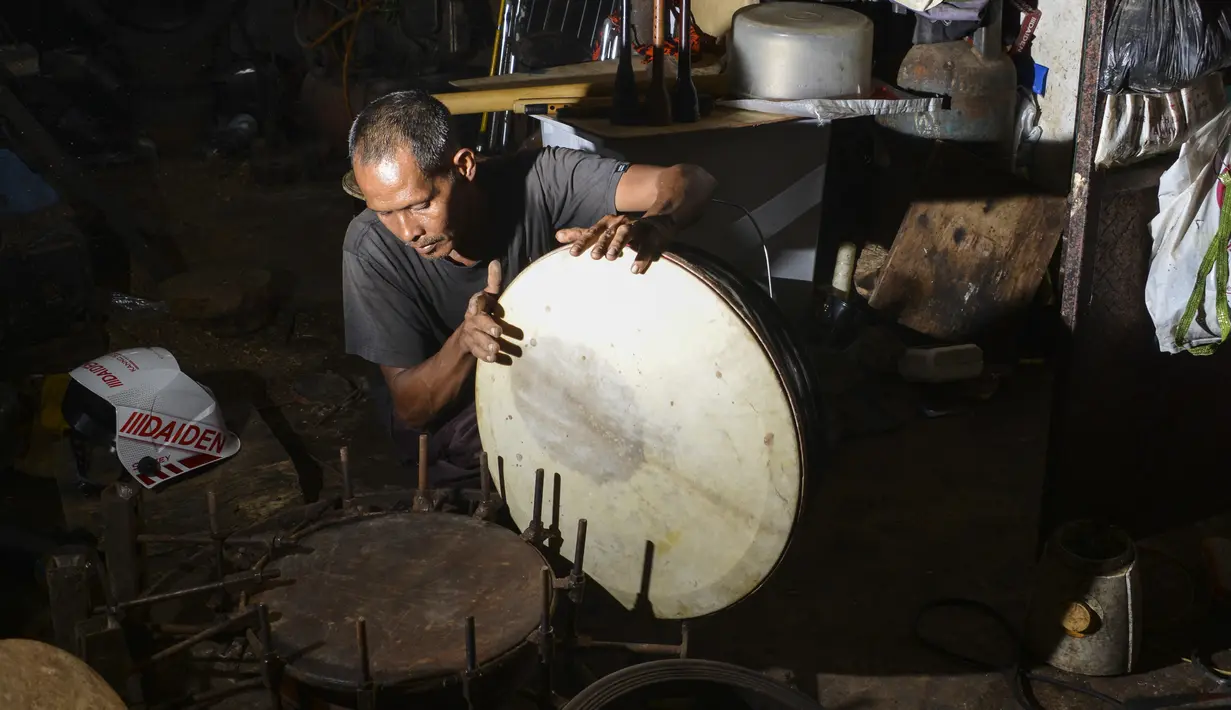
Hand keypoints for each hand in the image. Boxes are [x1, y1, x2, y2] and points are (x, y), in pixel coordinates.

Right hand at [460, 261, 515, 363]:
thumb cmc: (485, 312)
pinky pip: (476, 352)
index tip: (477, 307)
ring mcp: (471, 334)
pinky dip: (484, 355)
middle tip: (498, 332)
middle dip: (487, 326)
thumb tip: (495, 261)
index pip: (476, 301)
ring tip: (496, 348)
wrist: (469, 335)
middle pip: (477, 322)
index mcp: (478, 305)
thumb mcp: (490, 298)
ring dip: (486, 343)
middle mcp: (472, 319)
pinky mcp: (472, 347)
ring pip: (476, 339)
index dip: (476, 303)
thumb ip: (493, 282)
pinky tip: (492, 358)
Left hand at [555, 213, 676, 273]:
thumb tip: (557, 236)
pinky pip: (647, 247)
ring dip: (618, 244)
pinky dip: (641, 258)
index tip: (572, 254)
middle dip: (601, 244)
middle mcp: (621, 223)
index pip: (592, 232)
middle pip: (609, 233)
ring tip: (611, 257)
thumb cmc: (625, 230)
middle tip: (594, 257)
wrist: (659, 221)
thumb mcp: (602, 231)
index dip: (582, 242)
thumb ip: (581, 234)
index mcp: (608, 223)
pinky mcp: (653, 237)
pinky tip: (634, 270)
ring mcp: (638, 228)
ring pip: (626, 234)